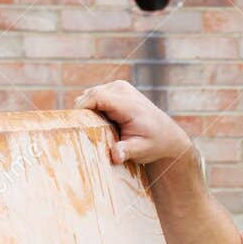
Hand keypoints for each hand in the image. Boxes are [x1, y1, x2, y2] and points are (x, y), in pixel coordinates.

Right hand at [74, 81, 192, 168]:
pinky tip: (102, 123)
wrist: (168, 135)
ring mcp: (119, 86)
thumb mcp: (141, 151)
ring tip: (96, 129)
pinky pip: (96, 96)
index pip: (97, 97)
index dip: (81, 107)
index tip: (74, 123)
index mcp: (128, 104)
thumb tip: (115, 156)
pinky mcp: (116, 88)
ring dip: (89, 110)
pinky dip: (94, 108)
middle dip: (84, 112)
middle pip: (90, 95)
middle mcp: (122, 89)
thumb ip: (127, 151)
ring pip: (91, 95)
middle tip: (84, 132)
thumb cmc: (154, 144)